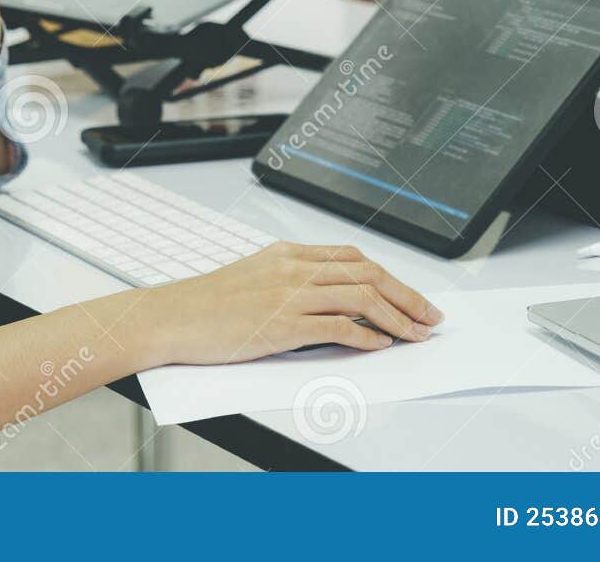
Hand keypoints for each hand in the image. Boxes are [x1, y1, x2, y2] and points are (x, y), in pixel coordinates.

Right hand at [136, 242, 442, 365]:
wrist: (170, 317)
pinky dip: (365, 335)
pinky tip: (380, 345)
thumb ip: (290, 281)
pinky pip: (337, 327)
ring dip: (397, 317)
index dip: (389, 275)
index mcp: (287, 254)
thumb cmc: (205, 304)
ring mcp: (288, 295)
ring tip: (416, 334)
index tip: (409, 295)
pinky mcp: (282, 325)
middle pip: (367, 272)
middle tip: (429, 316)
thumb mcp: (253, 277)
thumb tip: (329, 300)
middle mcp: (293, 269)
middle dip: (406, 295)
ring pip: (360, 296)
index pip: (352, 257)